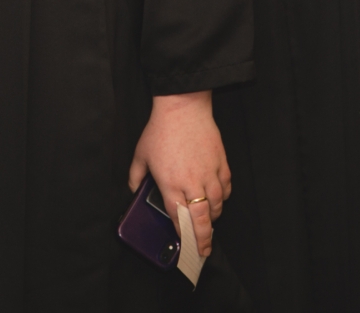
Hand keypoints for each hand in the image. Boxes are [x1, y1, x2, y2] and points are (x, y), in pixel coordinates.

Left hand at [129, 90, 230, 257]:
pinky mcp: (221, 165)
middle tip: (204, 250)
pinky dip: (222, 199)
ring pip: (216, 206)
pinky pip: (226, 190)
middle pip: (202, 220)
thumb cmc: (160, 131)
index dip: (183, 233)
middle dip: (203, 239)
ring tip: (207, 223)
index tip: (186, 244)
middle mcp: (192, 183)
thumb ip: (135, 176)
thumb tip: (133, 190)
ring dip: (212, 218)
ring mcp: (209, 175)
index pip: (178, 217)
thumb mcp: (140, 154)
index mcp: (170, 183)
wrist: (183, 109)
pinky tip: (216, 199)